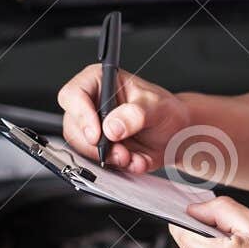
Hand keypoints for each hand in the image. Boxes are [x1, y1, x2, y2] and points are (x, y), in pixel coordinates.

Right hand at [57, 64, 191, 173]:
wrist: (176, 135)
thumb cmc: (165, 111)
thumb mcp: (157, 107)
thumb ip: (135, 114)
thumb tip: (112, 127)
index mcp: (100, 81)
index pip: (74, 94)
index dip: (80, 115)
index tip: (97, 133)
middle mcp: (92, 104)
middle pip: (72, 126)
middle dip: (95, 145)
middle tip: (120, 151)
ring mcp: (93, 127)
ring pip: (80, 147)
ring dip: (106, 157)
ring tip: (130, 156)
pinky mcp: (98, 148)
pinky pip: (95, 162)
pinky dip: (115, 166)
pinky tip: (134, 160)